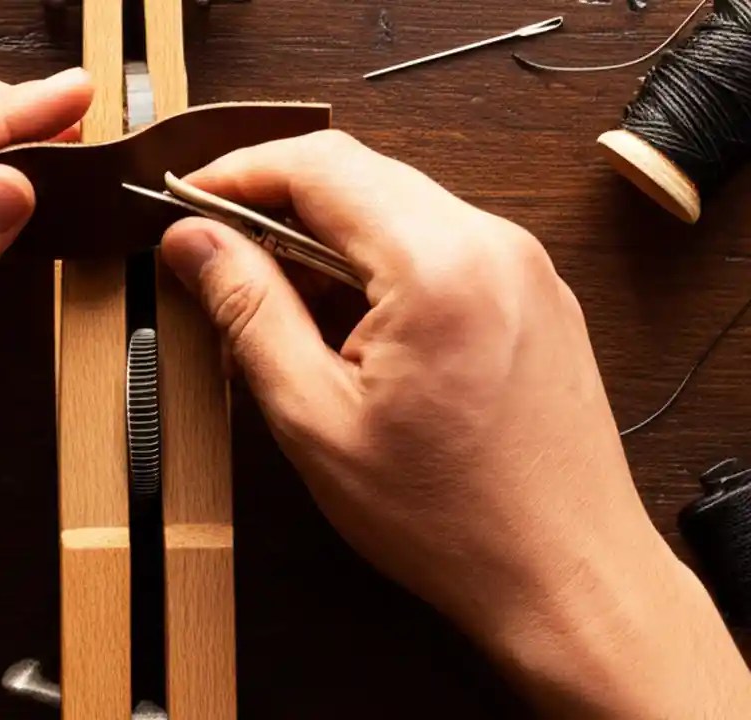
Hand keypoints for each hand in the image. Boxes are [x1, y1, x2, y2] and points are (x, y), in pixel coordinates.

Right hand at [160, 131, 750, 715]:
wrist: (566, 577)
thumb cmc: (453, 519)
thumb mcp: (315, 419)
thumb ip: (248, 311)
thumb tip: (194, 242)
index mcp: (438, 266)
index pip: (319, 164)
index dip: (238, 170)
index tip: (187, 199)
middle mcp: (493, 245)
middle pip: (359, 174)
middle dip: (276, 201)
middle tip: (217, 252)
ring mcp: (523, 265)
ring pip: (397, 206)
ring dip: (325, 236)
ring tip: (277, 302)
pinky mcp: (532, 293)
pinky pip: (437, 243)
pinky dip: (376, 262)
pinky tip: (343, 322)